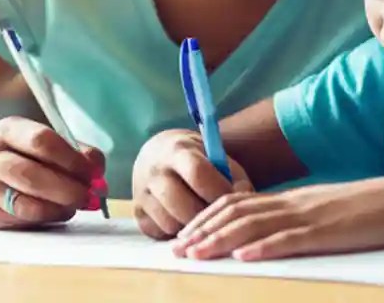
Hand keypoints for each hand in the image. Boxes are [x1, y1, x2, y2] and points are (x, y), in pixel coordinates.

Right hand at [0, 116, 104, 229]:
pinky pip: (20, 221)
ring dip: (57, 208)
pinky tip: (55, 213)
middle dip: (66, 189)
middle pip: (30, 174)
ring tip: (74, 206)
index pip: (41, 141)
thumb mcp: (49, 145)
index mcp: (7, 129)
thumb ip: (78, 153)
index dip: (71, 159)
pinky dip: (45, 219)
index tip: (93, 174)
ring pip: (24, 203)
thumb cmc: (27, 156)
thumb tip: (97, 171)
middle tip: (89, 197)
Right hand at [132, 129, 252, 239]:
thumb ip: (233, 175)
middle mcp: (155, 171)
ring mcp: (141, 193)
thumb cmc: (195, 157)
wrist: (156, 152)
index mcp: (177, 150)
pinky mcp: (137, 214)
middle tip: (220, 216)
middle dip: (208, 216)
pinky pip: (160, 233)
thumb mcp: (215, 155)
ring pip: (171, 224)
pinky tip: (184, 220)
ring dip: (191, 228)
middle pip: (184, 205)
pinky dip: (176, 233)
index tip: (235, 200)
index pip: (198, 174)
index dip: (220, 191)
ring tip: (201, 217)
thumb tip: (246, 197)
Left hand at [171, 178, 383, 260]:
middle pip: (237, 213)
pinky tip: (245, 258)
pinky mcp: (329, 233)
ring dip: (221, 240)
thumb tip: (269, 235)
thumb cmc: (372, 212)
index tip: (185, 236)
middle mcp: (294, 203)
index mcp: (293, 199)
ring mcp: (310, 217)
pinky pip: (291, 240)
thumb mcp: (327, 211)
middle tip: (177, 249)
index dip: (207, 219)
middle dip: (203, 231)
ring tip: (196, 254)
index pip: (238, 204)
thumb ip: (298, 219)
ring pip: (255, 226)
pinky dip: (265, 248)